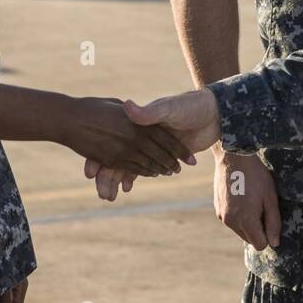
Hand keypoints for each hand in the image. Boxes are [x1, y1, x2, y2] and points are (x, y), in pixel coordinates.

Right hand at [83, 90, 222, 201]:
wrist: (213, 114)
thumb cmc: (189, 106)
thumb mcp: (168, 108)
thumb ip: (149, 112)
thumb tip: (128, 106)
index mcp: (138, 124)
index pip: (112, 144)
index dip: (99, 158)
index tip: (89, 173)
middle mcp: (139, 135)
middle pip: (117, 159)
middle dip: (107, 177)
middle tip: (99, 194)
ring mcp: (148, 145)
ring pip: (128, 166)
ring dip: (116, 180)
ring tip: (106, 196)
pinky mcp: (159, 154)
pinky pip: (141, 167)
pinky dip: (132, 176)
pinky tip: (126, 188)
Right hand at [213, 150, 280, 249]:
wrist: (233, 157)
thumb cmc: (255, 175)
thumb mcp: (270, 198)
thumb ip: (273, 223)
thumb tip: (275, 243)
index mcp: (246, 220)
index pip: (259, 244)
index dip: (268, 235)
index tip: (270, 218)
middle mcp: (231, 222)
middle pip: (249, 239)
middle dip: (258, 229)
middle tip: (261, 207)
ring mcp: (222, 215)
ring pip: (240, 231)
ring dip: (248, 223)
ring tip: (251, 200)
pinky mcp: (217, 209)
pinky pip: (232, 221)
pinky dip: (238, 215)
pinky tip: (242, 197)